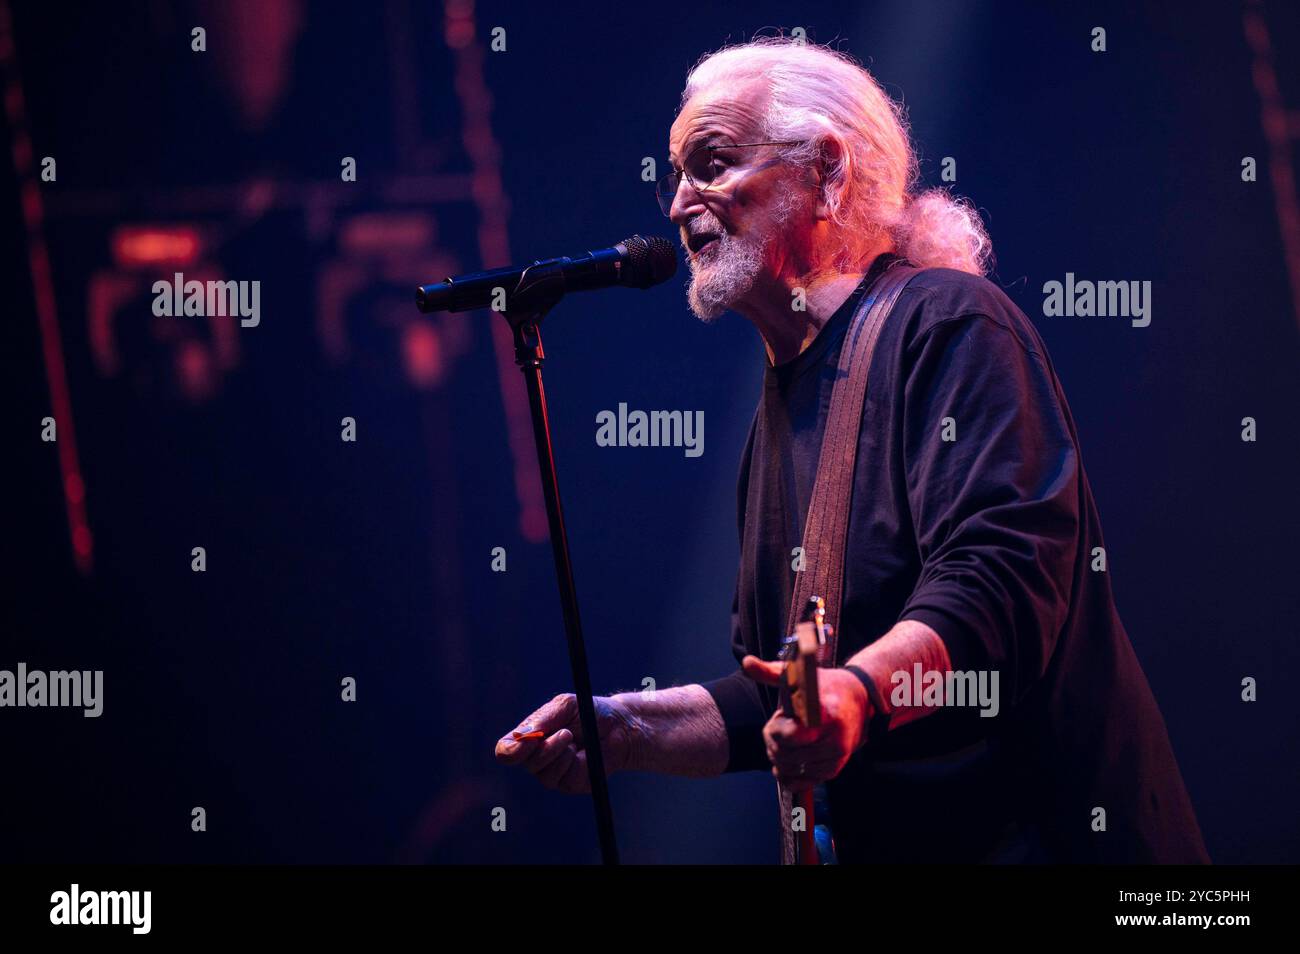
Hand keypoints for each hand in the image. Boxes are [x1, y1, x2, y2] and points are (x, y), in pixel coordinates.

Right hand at [495, 693, 635, 793]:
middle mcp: (536, 758)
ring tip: (575, 740)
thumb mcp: (566, 706)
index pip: (505, 751)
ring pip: (544, 773)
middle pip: (524, 763)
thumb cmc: (588, 712)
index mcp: (528, 738)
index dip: (511, 750)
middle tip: (567, 733)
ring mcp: (551, 773)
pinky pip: (564, 778)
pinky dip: (575, 763)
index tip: (528, 740)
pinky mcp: (569, 784)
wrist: (618, 726)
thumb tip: (521, 735)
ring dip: (561, 753)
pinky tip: (583, 753)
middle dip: (546, 748)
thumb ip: (543, 719)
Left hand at [742, 650, 871, 793]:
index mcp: (828, 715)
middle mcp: (835, 740)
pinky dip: (786, 773)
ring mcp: (835, 758)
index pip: (792, 735)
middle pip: (784, 753)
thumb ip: (771, 672)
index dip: (778, 728)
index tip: (781, 715)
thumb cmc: (826, 687)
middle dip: (772, 738)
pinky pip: (798, 782)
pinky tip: (786, 757)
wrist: (860, 702)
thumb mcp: (801, 675)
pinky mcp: (832, 771)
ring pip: (788, 768)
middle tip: (781, 723)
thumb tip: (747, 663)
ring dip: (777, 754)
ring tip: (788, 736)